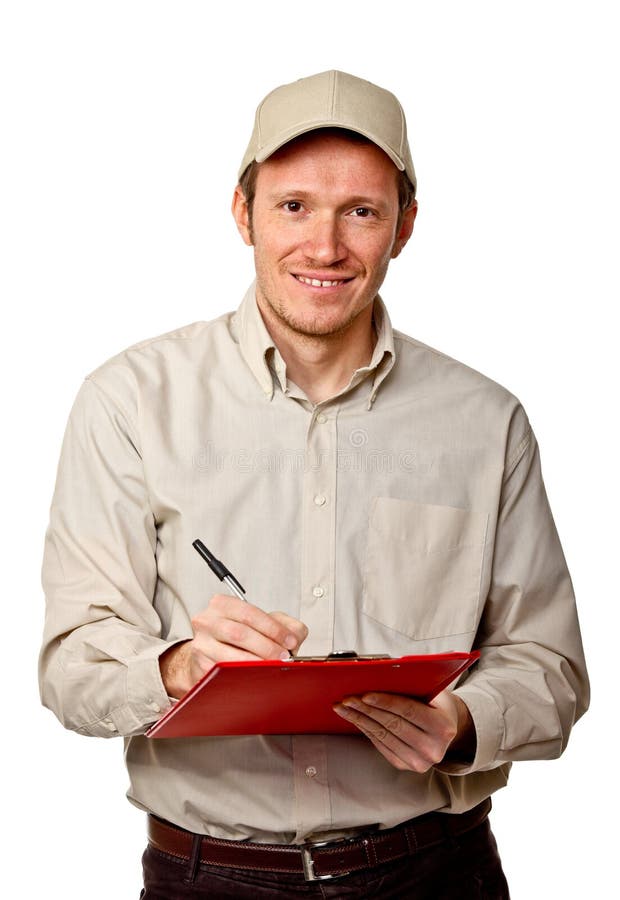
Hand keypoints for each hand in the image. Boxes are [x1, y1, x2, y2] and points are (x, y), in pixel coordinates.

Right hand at [160, 594, 307, 697]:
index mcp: (222, 604)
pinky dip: (242, 677)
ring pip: (230, 657)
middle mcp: (207, 621)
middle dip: (267, 647)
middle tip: (284, 657)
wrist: (209, 652)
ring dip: (256, 664)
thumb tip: (295, 636)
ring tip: (272, 668)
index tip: (291, 641)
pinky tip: (255, 678)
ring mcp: (201, 644)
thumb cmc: (238, 635)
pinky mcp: (199, 666)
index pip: (249, 614)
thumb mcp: (262, 622)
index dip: (273, 628)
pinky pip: (223, 674)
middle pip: (240, 634)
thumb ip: (284, 623)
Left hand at [333, 689, 474, 771]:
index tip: (365, 695)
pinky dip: (365, 729)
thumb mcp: (433, 692)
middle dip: (366, 710)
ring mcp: (418, 761)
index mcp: (443, 727)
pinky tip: (355, 718)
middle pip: (392, 724)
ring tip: (343, 707)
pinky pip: (380, 744)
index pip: (408, 711)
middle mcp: (433, 748)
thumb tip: (381, 675)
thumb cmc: (437, 704)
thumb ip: (414, 686)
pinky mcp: (405, 765)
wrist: (448, 728)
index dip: (385, 702)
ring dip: (359, 719)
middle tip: (347, 698)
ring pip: (382, 735)